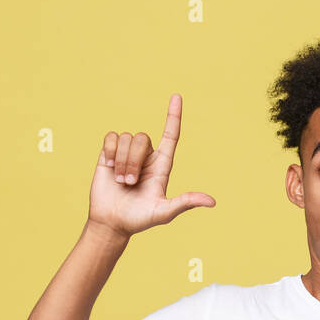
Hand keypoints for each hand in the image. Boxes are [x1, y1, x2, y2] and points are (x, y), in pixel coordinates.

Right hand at [87, 93, 215, 238]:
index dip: (174, 116)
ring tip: (120, 182)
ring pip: (126, 139)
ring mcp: (127, 154)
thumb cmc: (139, 219)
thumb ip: (185, 203)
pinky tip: (108, 167)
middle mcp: (146, 157)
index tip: (177, 97)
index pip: (171, 136)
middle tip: (129, 184)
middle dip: (133, 161)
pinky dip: (109, 152)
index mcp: (162, 166)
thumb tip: (211, 202)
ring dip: (121, 162)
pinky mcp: (109, 153)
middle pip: (143, 139)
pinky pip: (111, 137)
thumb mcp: (164, 213)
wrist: (111, 222)